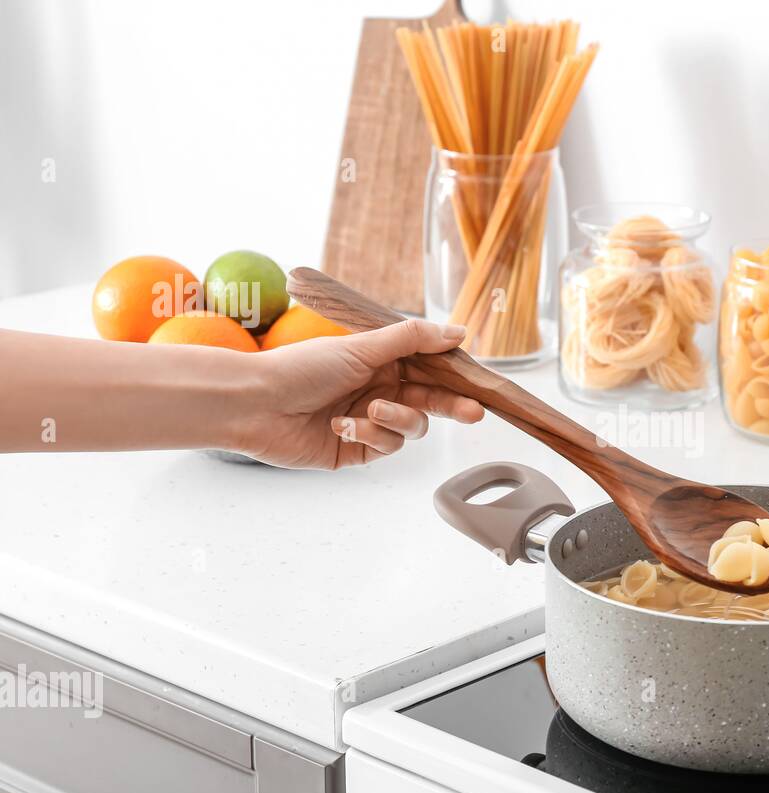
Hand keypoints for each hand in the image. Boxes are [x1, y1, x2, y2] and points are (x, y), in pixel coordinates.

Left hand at [234, 319, 484, 468]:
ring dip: (395, 420)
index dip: (457, 377)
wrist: (255, 404)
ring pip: (411, 428)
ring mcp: (370, 422)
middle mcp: (380, 390)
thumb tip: (458, 332)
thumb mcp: (362, 346)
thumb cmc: (301, 368)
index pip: (432, 370)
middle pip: (431, 402)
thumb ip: (412, 340)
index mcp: (382, 361)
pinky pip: (385, 447)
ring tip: (370, 412)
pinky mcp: (357, 450)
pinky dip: (368, 435)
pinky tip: (341, 426)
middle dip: (451, 406)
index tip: (480, 384)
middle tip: (472, 413)